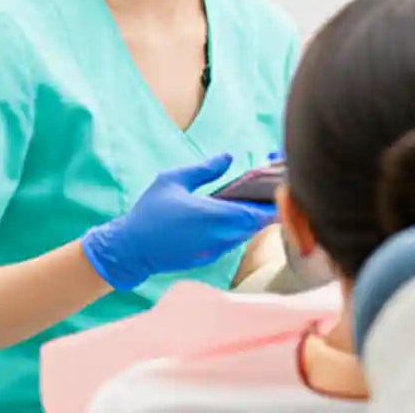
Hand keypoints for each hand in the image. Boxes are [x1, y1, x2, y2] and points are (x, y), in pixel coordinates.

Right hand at [80, 154, 276, 290]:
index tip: (284, 189)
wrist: (130, 250)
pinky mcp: (208, 258)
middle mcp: (216, 236)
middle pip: (254, 225)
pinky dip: (239, 228)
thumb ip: (204, 169)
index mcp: (210, 216)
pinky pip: (232, 241)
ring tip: (262, 198)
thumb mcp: (172, 180)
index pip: (252, 213)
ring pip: (244, 234)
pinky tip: (240, 214)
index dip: (272, 204)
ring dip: (254, 219)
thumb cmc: (149, 211)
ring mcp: (213, 250)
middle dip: (267, 209)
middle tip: (277, 190)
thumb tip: (229, 157)